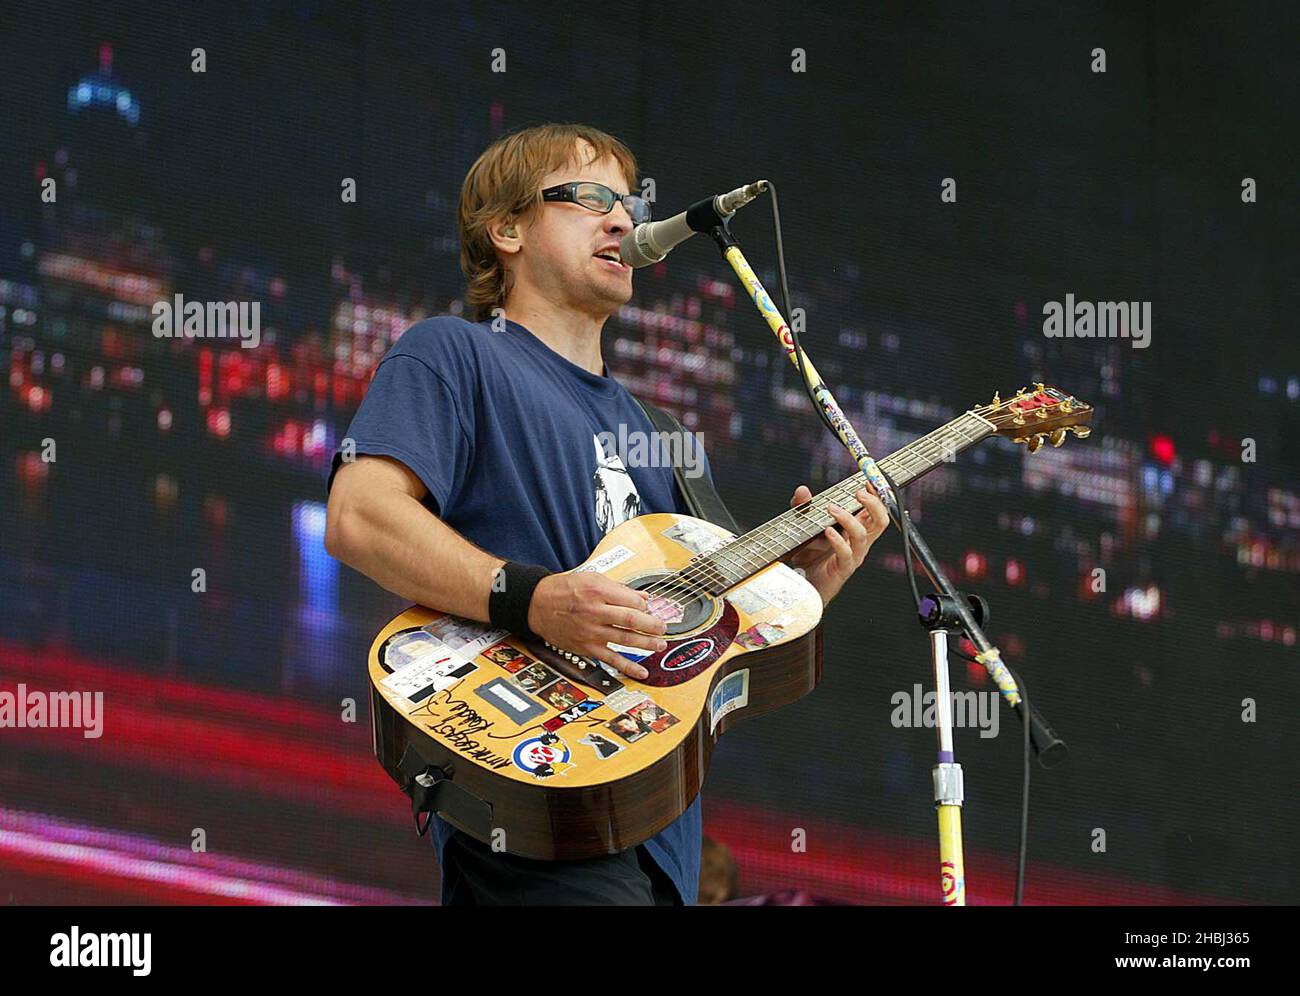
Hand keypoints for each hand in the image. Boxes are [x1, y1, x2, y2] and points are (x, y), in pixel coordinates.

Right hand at [527, 573, 667, 679]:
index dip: (645, 606)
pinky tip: (642, 672)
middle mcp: (595, 612)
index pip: (631, 601)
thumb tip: (644, 598)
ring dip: (647, 643)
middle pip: (632, 620)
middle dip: (652, 625)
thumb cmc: (564, 590)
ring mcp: (591, 632)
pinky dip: (628, 667)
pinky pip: (611, 659)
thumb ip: (619, 589)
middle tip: (663, 627)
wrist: (536, 604)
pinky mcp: (587, 647)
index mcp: (598, 591)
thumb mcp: (592, 578)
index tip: (650, 609)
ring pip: (626, 640)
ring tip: (660, 644)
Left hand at [784, 485, 888, 605]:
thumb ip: (803, 508)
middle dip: (874, 504)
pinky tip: (827, 531)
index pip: (874, 510)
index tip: (868, 480)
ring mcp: (853, 556)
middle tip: (859, 493)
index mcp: (856, 530)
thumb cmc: (809, 555)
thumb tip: (803, 490)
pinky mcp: (842, 570)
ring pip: (863, 536)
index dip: (876, 495)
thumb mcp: (804, 526)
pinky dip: (838, 541)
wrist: (802, 585)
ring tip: (831, 508)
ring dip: (848, 519)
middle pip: (880, 522)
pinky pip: (847, 554)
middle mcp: (859, 542)